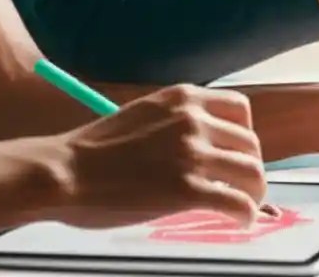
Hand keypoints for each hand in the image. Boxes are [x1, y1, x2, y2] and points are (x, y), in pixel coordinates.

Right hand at [53, 85, 266, 228]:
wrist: (64, 173)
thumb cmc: (93, 151)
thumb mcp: (143, 115)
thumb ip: (176, 123)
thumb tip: (204, 146)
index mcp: (182, 98)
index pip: (240, 109)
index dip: (244, 136)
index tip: (236, 154)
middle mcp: (194, 120)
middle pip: (250, 144)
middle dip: (250, 168)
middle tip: (242, 188)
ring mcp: (192, 154)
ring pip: (252, 173)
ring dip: (254, 193)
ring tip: (245, 207)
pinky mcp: (188, 189)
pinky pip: (237, 203)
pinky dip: (246, 215)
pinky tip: (240, 222)